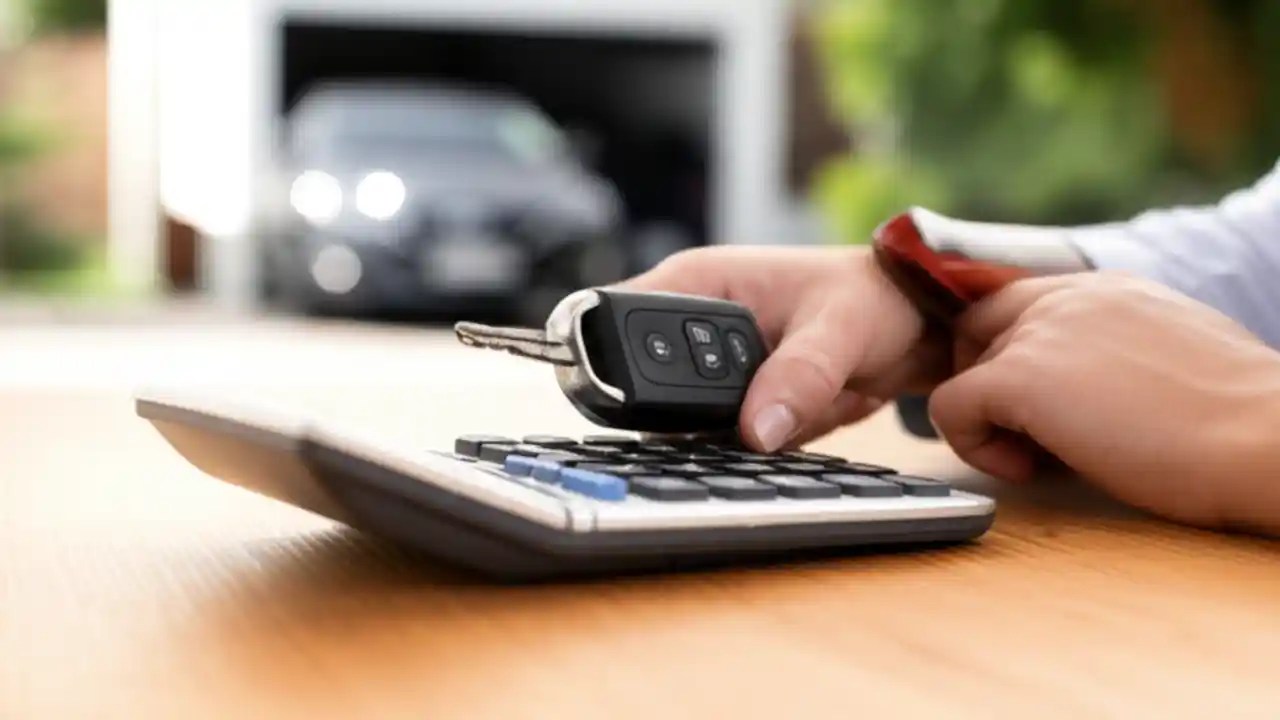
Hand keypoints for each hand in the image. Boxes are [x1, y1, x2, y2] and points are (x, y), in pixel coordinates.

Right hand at [620, 246, 947, 449]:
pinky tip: (796, 421)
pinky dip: (754, 441)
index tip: (657, 399)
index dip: (617, 359)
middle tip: (752, 411)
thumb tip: (757, 429)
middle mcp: (695, 322)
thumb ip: (800, 375)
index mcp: (697, 282)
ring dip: (727, 431)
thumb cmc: (878, 296)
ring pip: (683, 417)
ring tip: (792, 410)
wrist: (919, 325)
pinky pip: (722, 434)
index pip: (620, 316)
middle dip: (692, 410)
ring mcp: (715, 365)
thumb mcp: (840, 329)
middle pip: (648, 380)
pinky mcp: (737, 399)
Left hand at [932, 273, 1279, 532]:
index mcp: (1107, 289)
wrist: (1264, 439)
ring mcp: (1041, 331)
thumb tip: (1075, 394)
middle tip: (1031, 434)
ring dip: (989, 417)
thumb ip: (1112, 355)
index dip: (1009, 356)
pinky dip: (974, 446)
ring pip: (961, 367)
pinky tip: (1030, 469)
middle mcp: (1068, 296)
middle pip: (975, 327)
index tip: (1041, 408)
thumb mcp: (1166, 361)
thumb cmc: (1234, 422)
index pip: (1016, 303)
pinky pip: (951, 406)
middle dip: (986, 380)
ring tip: (1046, 457)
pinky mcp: (1021, 377)